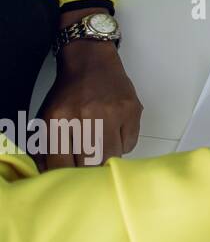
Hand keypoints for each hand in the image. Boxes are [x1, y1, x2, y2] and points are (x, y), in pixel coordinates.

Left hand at [39, 41, 141, 168]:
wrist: (91, 63)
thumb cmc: (69, 92)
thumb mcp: (47, 118)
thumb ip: (45, 148)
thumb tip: (49, 174)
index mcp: (57, 121)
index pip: (61, 166)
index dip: (67, 177)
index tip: (71, 179)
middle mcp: (85, 117)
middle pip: (89, 164)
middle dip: (88, 170)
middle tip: (88, 166)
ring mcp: (112, 114)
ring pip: (112, 156)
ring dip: (107, 158)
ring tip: (102, 148)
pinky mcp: (132, 111)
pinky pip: (130, 144)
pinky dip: (123, 145)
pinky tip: (115, 134)